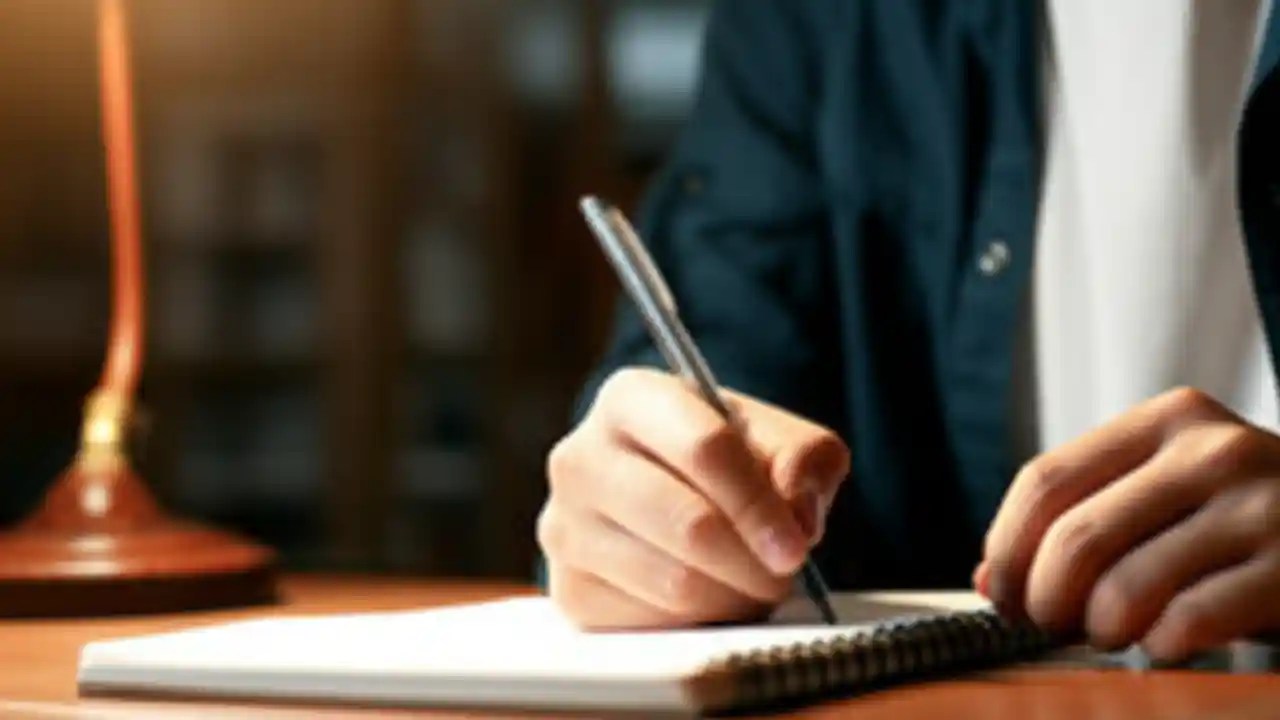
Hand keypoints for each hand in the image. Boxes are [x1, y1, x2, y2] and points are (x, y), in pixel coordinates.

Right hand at [538, 367, 849, 628]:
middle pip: (689, 524)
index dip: (758, 505)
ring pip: (674, 583)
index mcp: (631, 398)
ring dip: (733, 595)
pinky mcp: (568, 588)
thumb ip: (803, 458)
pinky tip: (710, 597)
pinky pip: (652, 623)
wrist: (664, 494)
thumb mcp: (775, 439)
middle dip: (752, 562)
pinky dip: (697, 621)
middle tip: (781, 573)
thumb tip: (797, 513)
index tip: (794, 546)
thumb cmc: (721, 462)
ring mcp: (565, 525)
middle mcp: (582, 457)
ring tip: (751, 581)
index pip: (706, 449)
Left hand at [980, 387, 1279, 660]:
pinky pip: (1186, 624)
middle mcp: (1213, 451)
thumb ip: (1083, 519)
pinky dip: (1158, 647)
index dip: (1007, 546)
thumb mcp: (1167, 494)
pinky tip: (1166, 642)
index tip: (1001, 590)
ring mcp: (1260, 507)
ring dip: (1100, 630)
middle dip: (1044, 600)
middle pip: (1075, 537)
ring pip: (1124, 589)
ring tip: (1113, 633)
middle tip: (1051, 625)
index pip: (1046, 480)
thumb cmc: (1242, 521)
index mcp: (1167, 420)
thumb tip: (990, 577)